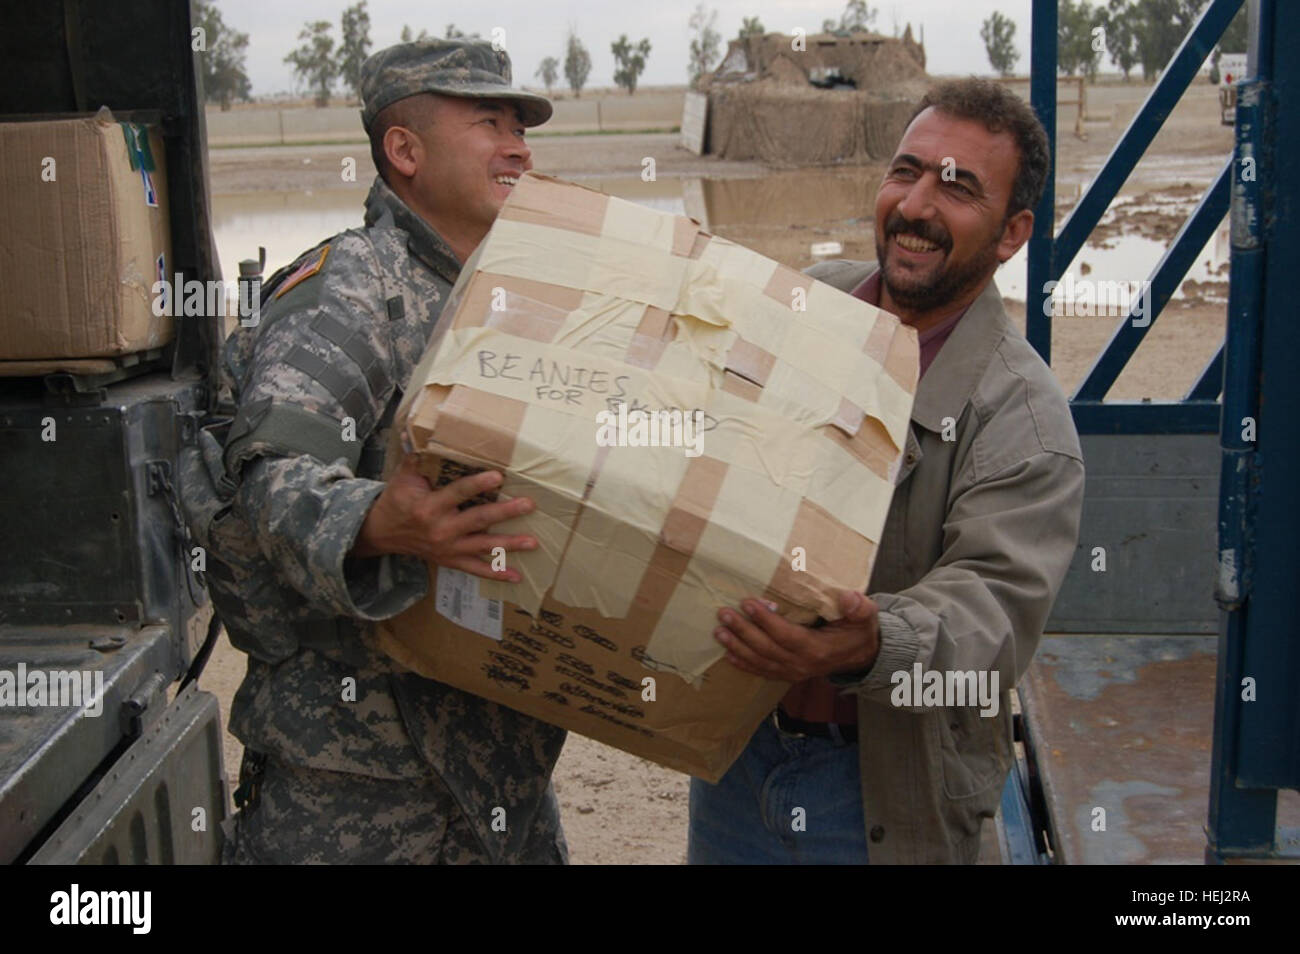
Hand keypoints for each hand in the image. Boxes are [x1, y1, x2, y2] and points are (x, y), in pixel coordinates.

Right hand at [350, 456, 537, 581]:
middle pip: (478, 520)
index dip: (478, 485)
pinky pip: (475, 569)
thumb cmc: (397, 499)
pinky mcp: (450, 560)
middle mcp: (440, 529)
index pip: (458, 493)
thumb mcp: (403, 476)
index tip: (498, 476)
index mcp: (429, 507)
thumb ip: (417, 457)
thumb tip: (423, 431)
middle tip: (528, 504)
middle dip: (505, 513)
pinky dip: (496, 573)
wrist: (382, 533)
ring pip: (482, 546)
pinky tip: (516, 576)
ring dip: (509, 545)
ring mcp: (447, 548)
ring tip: (533, 542)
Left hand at [714, 590, 880, 682]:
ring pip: (760, 661)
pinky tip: (727, 654)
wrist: (860, 656)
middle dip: (743, 631)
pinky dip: (743, 663)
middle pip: (766, 648)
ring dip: (737, 646)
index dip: (766, 621)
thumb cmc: (858, 630)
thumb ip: (859, 607)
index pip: (786, 635)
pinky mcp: (787, 674)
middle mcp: (802, 664)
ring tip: (719, 631)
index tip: (749, 603)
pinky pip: (762, 671)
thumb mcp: (865, 616)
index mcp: (818, 649)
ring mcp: (793, 672)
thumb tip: (848, 597)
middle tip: (724, 614)